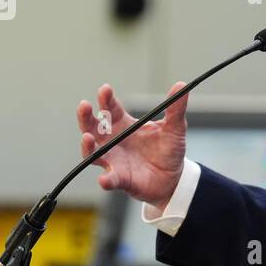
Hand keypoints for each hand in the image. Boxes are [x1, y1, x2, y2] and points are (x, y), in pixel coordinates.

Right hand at [76, 82, 187, 209]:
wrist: (173, 177)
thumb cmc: (168, 150)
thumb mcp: (175, 128)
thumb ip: (175, 109)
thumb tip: (181, 85)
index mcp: (124, 125)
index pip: (111, 109)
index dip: (106, 99)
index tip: (105, 89)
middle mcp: (113, 142)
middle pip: (92, 128)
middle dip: (85, 117)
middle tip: (84, 106)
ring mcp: (114, 161)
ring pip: (93, 153)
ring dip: (88, 146)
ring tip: (88, 138)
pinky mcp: (120, 179)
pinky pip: (110, 180)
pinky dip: (106, 180)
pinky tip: (104, 179)